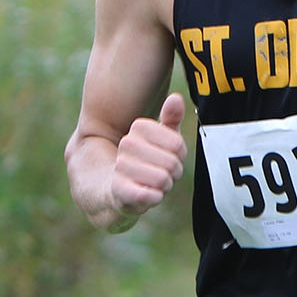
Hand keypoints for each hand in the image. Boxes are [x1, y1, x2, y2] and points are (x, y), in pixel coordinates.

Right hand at [110, 94, 187, 216]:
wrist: (117, 188)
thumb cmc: (146, 160)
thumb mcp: (162, 138)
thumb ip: (171, 118)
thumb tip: (176, 98)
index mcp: (139, 127)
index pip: (178, 144)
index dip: (179, 155)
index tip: (169, 157)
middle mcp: (127, 143)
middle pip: (172, 162)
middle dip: (173, 173)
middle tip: (163, 173)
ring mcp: (121, 166)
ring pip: (163, 179)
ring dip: (164, 187)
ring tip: (153, 183)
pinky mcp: (119, 191)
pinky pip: (149, 195)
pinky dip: (155, 198)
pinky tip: (148, 195)